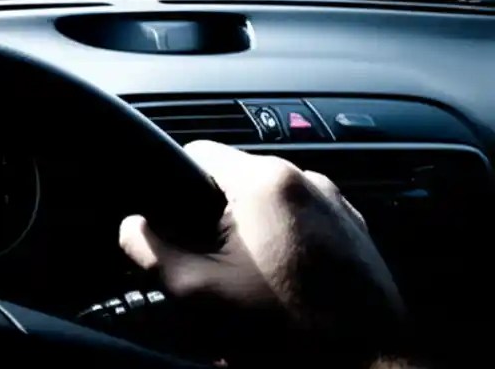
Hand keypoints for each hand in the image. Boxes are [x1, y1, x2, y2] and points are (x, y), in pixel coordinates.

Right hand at [119, 141, 408, 366]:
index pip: (198, 151)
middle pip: (235, 181)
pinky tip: (283, 286)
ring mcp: (338, 204)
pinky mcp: (356, 231)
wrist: (366, 365)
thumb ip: (151, 252)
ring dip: (252, 234)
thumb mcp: (199, 293)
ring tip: (252, 284)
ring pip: (269, 204)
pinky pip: (302, 222)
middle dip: (216, 219)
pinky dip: (284, 245)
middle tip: (214, 268)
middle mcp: (308, 179)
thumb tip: (130, 228)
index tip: (174, 228)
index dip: (175, 188)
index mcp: (266, 181)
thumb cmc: (289, 328)